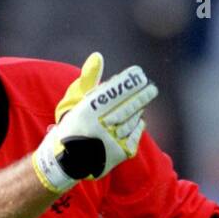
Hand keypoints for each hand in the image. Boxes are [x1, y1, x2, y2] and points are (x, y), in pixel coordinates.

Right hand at [32, 52, 156, 193]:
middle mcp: (99, 127)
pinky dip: (137, 127)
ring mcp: (109, 141)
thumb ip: (89, 78)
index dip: (128, 83)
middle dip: (142, 96)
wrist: (66, 161)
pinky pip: (133, 137)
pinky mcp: (117, 153)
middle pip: (127, 108)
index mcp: (87, 112)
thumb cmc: (72, 127)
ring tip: (142, 104)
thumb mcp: (75, 101)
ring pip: (131, 121)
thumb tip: (98, 56)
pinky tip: (139, 120)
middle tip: (152, 88)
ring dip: (138, 111)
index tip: (138, 74)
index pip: (114, 93)